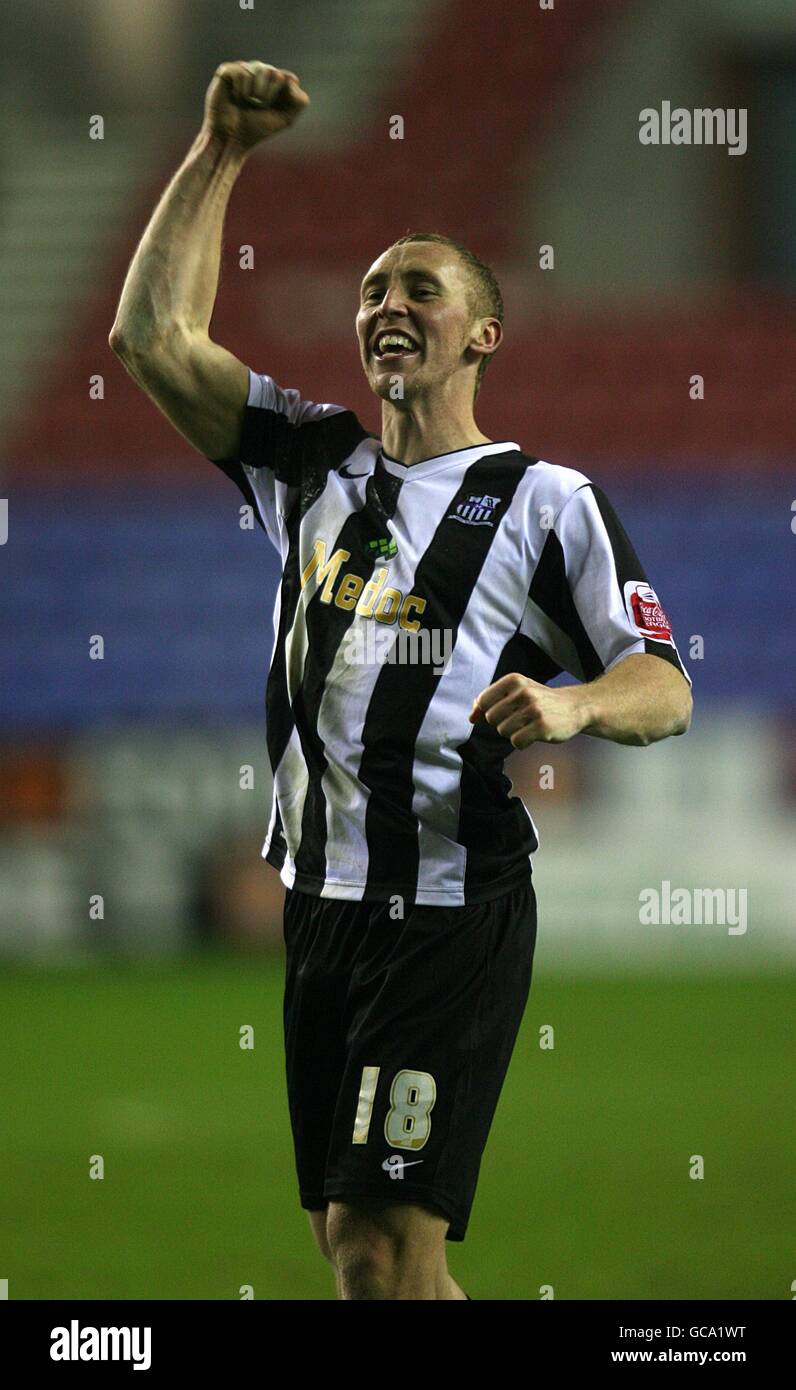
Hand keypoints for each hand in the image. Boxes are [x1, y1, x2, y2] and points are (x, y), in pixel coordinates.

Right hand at [201, 61, 309, 150]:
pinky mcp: (227, 71)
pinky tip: (234, 98)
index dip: (282, 96)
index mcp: (274, 83)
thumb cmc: (257, 130)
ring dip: (254, 94)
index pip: (289, 78)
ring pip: (259, 69)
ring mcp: (243, 70)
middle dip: (268, 96)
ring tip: (245, 103)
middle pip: (274, 73)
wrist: (231, 139)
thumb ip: (300, 101)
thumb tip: (291, 79)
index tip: (272, 109)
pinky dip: (240, 90)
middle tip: (256, 107)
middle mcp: (259, 73)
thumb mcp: (286, 119)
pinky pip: (242, 72)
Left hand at [469, 673, 586, 748]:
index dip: (488, 711)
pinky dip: (522, 742)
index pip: (483, 701)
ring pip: (503, 731)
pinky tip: (534, 735)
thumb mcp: (516, 692)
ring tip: (528, 725)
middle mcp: (523, 692)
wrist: (574, 707)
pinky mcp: (542, 726)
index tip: (504, 711)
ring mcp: (533, 709)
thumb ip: (491, 701)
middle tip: (520, 719)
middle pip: (491, 718)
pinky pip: (516, 742)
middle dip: (502, 723)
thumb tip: (472, 717)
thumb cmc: (540, 700)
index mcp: (513, 680)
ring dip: (513, 733)